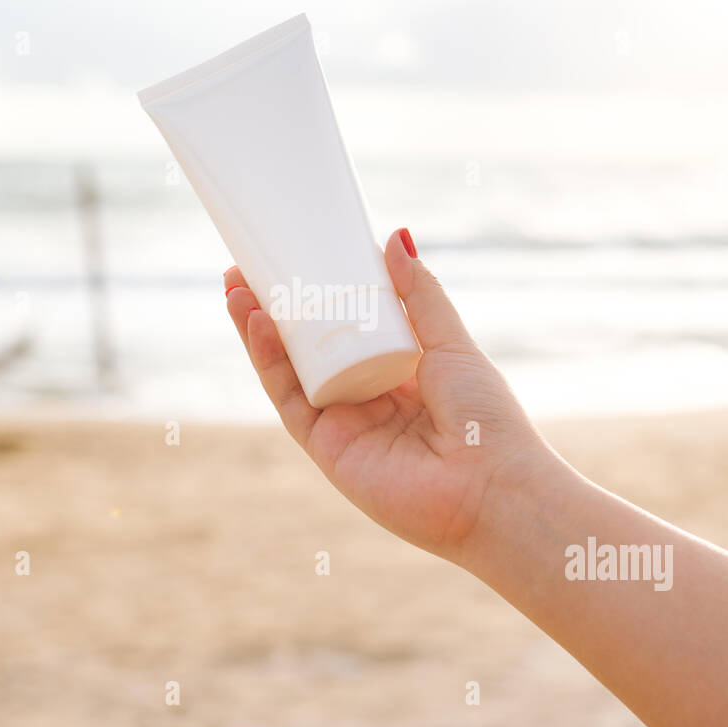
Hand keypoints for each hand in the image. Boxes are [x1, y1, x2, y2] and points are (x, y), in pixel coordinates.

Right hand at [223, 228, 548, 561]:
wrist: (491, 489)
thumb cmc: (486, 419)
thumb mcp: (452, 343)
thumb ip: (421, 296)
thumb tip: (394, 237)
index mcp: (398, 372)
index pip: (345, 326)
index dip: (315, 294)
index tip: (291, 255)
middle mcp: (366, 397)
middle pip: (307, 346)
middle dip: (273, 308)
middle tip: (244, 269)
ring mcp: (344, 423)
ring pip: (289, 370)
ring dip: (258, 330)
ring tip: (236, 287)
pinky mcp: (327, 448)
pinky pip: (290, 400)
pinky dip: (270, 363)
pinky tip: (258, 325)